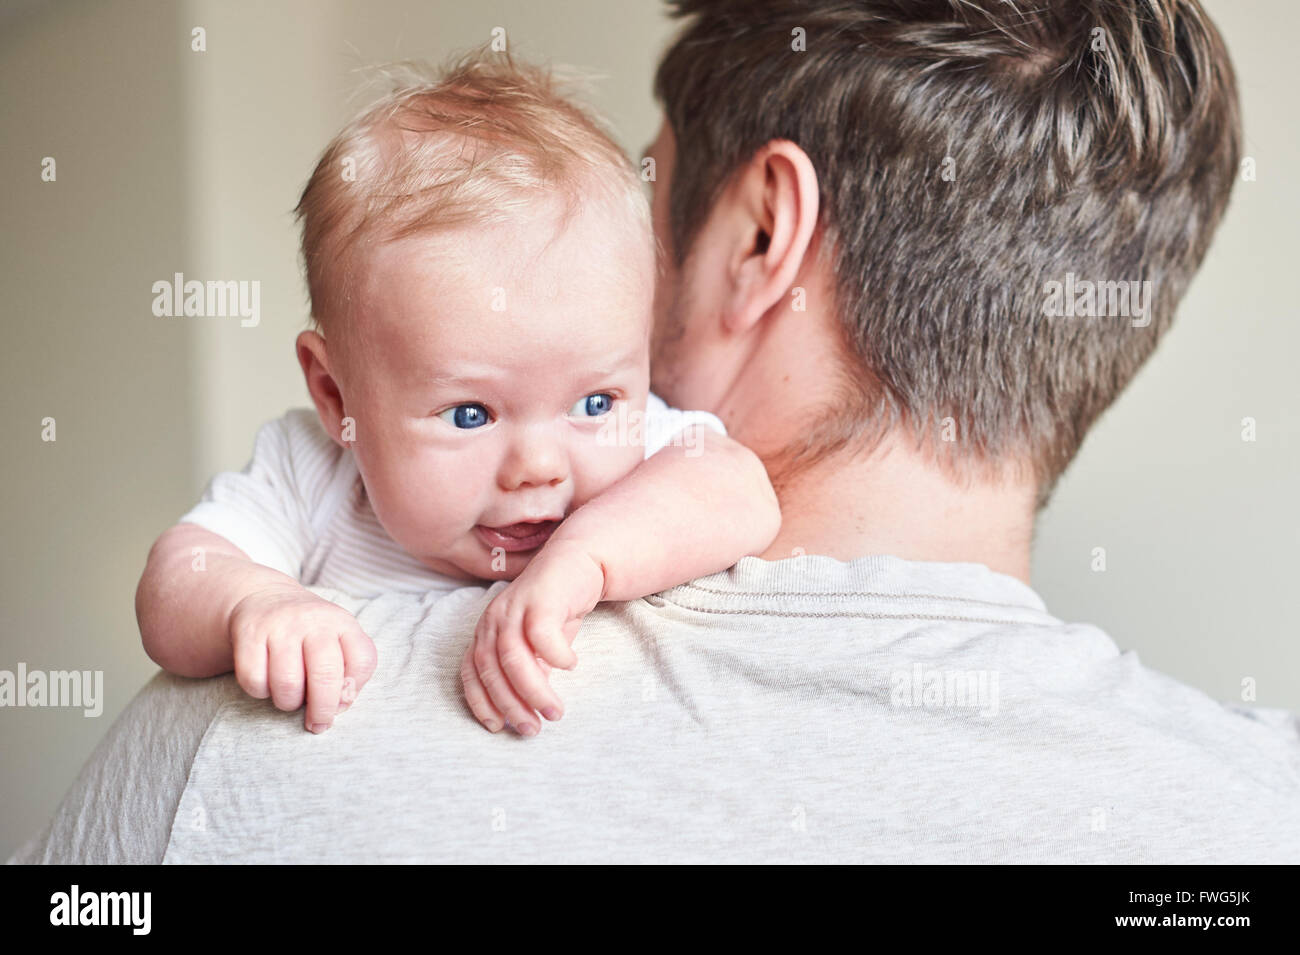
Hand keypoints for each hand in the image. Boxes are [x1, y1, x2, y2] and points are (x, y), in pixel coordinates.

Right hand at [227, 584, 377, 732]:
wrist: (264, 598)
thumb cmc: (308, 633)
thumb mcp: (338, 640)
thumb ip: (349, 671)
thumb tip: (338, 708)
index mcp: (343, 622)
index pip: (363, 660)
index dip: (353, 691)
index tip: (341, 703)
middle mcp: (314, 620)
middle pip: (326, 676)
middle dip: (323, 710)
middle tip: (318, 724)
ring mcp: (280, 626)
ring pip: (288, 684)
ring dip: (289, 703)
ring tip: (290, 696)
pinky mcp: (250, 634)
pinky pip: (255, 681)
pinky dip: (261, 692)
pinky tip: (267, 682)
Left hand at [461, 539, 604, 736]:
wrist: (580, 562)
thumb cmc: (557, 608)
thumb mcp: (537, 646)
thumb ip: (528, 670)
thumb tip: (527, 705)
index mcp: (487, 630)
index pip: (472, 671)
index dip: (480, 701)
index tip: (497, 727)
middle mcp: (494, 618)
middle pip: (491, 668)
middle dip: (509, 704)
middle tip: (532, 729)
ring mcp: (515, 607)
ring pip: (513, 657)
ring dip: (533, 690)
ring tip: (554, 711)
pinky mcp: (541, 598)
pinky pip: (541, 635)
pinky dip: (555, 656)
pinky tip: (570, 665)